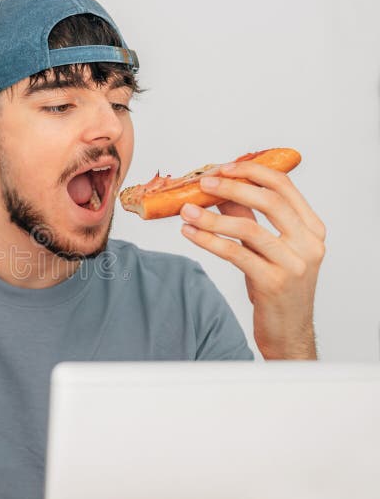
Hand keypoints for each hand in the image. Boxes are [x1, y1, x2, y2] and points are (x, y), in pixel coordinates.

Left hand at [178, 161, 325, 359]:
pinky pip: (236, 254)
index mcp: (312, 228)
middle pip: (269, 201)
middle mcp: (308, 243)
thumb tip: (219, 191)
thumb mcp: (265, 248)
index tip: (223, 167)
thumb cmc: (277, 287)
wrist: (288, 331)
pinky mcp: (274, 283)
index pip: (284, 187)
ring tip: (186, 210)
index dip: (252, 172)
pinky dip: (209, 240)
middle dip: (232, 187)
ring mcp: (294, 264)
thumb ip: (247, 218)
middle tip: (203, 183)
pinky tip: (190, 233)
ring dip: (212, 217)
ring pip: (249, 228)